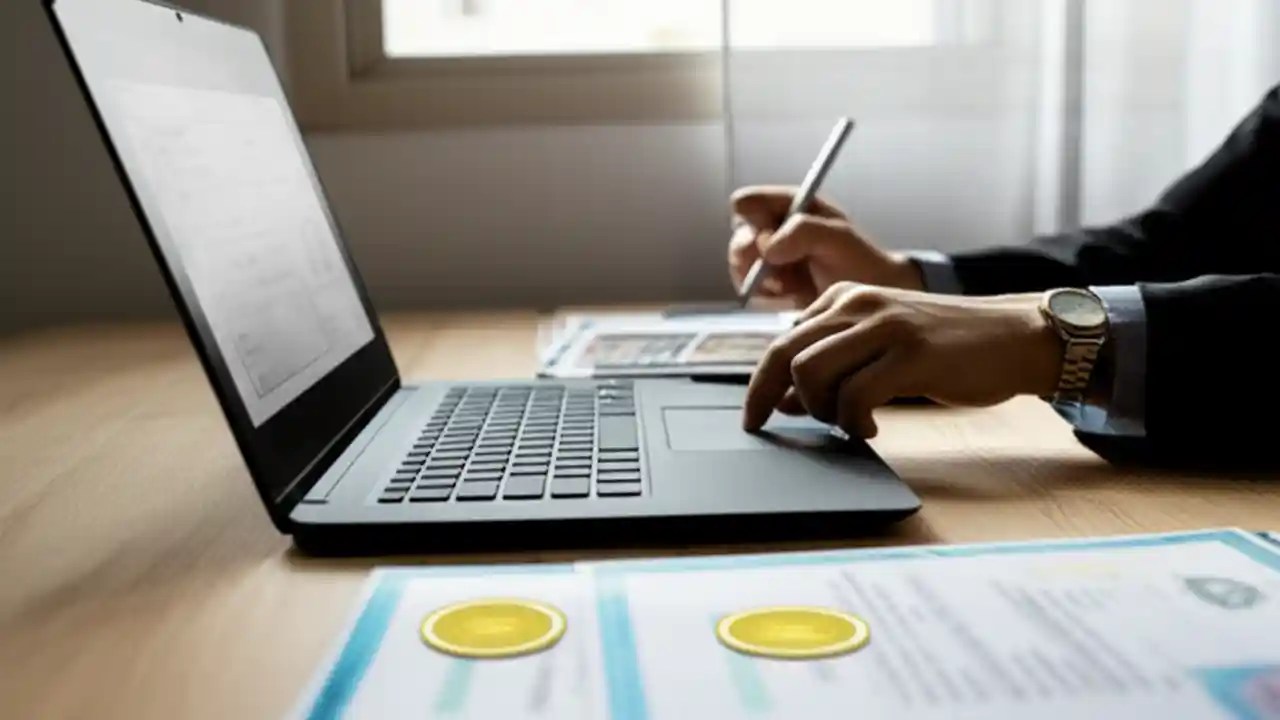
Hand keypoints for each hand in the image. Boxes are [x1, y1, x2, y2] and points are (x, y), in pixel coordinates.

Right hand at [727, 185, 925, 307]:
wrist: (871, 299)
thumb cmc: (860, 261)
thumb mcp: (839, 238)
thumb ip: (803, 232)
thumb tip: (767, 248)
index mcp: (790, 207)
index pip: (748, 203)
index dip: (751, 220)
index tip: (766, 239)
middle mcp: (775, 229)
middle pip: (739, 237)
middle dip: (753, 256)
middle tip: (775, 268)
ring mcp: (770, 260)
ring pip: (740, 267)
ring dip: (761, 279)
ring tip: (791, 285)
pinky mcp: (770, 287)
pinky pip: (751, 292)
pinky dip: (767, 297)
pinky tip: (791, 297)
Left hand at [742, 283, 1063, 437]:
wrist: (1014, 336)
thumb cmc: (946, 347)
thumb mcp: (880, 346)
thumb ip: (835, 365)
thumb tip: (784, 401)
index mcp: (846, 297)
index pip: (782, 340)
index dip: (760, 382)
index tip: (754, 414)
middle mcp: (858, 304)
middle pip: (784, 353)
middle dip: (765, 396)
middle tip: (765, 427)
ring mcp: (885, 326)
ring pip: (812, 373)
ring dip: (819, 410)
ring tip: (844, 423)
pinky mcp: (911, 354)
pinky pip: (855, 396)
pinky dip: (853, 422)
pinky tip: (870, 429)